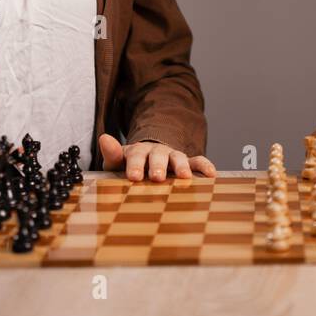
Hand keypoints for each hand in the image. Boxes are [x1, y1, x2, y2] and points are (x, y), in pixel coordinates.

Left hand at [99, 134, 216, 181]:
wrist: (150, 159)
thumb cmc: (132, 165)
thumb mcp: (118, 162)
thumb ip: (112, 154)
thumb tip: (104, 137)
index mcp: (138, 151)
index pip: (136, 156)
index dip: (135, 165)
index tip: (133, 176)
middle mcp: (157, 151)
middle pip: (158, 156)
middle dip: (157, 166)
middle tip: (156, 177)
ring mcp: (173, 156)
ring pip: (178, 158)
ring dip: (181, 166)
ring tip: (184, 177)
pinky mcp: (188, 163)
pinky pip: (197, 162)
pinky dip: (205, 166)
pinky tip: (211, 174)